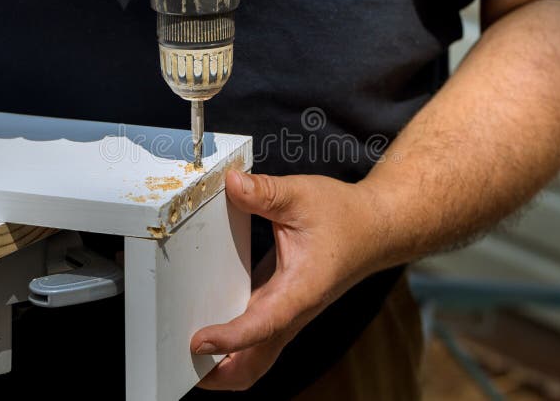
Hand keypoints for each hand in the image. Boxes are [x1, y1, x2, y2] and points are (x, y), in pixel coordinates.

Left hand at [190, 170, 388, 390]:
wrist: (376, 228)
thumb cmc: (344, 216)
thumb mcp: (303, 196)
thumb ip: (265, 192)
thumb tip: (232, 184)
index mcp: (300, 290)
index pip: (262, 325)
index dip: (230, 339)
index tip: (199, 342)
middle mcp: (293, 310)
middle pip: (256, 364)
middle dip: (221, 375)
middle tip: (183, 370)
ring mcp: (288, 312)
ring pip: (257, 357)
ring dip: (225, 365)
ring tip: (186, 360)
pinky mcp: (284, 306)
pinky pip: (257, 337)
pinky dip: (234, 344)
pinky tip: (210, 329)